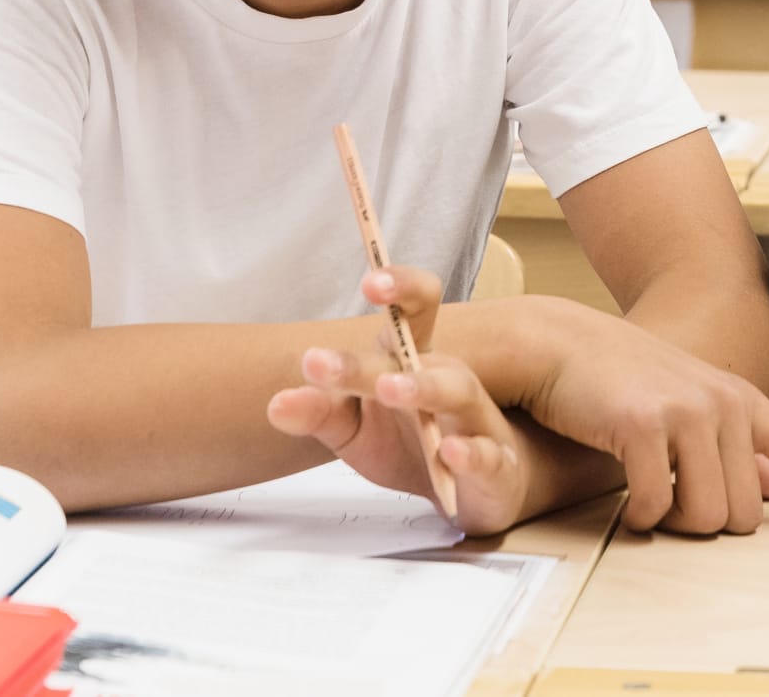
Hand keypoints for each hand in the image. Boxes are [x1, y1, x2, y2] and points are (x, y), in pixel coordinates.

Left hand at [266, 266, 530, 534]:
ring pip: (457, 393)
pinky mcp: (493, 467)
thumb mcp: (356, 431)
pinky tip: (451, 454)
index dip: (401, 287)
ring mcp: (474, 422)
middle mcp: (449, 381)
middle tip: (324, 362)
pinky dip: (471, 454)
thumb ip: (321, 413)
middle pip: (420, 356)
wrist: (477, 488)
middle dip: (373, 359)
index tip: (369, 280)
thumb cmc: (413, 445)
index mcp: (414, 362)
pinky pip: (486, 457)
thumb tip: (276, 401)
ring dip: (424, 388)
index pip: (416, 311)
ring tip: (390, 389)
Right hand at [514, 298, 768, 534]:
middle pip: (746, 513)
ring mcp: (689, 412)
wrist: (562, 345)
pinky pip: (657, 508)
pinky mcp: (646, 426)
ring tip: (650, 489)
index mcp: (745, 403)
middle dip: (707, 521)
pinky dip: (639, 516)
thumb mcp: (693, 408)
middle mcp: (727, 405)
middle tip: (673, 497)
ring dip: (672, 521)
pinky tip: (627, 490)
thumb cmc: (625, 382)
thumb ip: (742, 449)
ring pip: (707, 516)